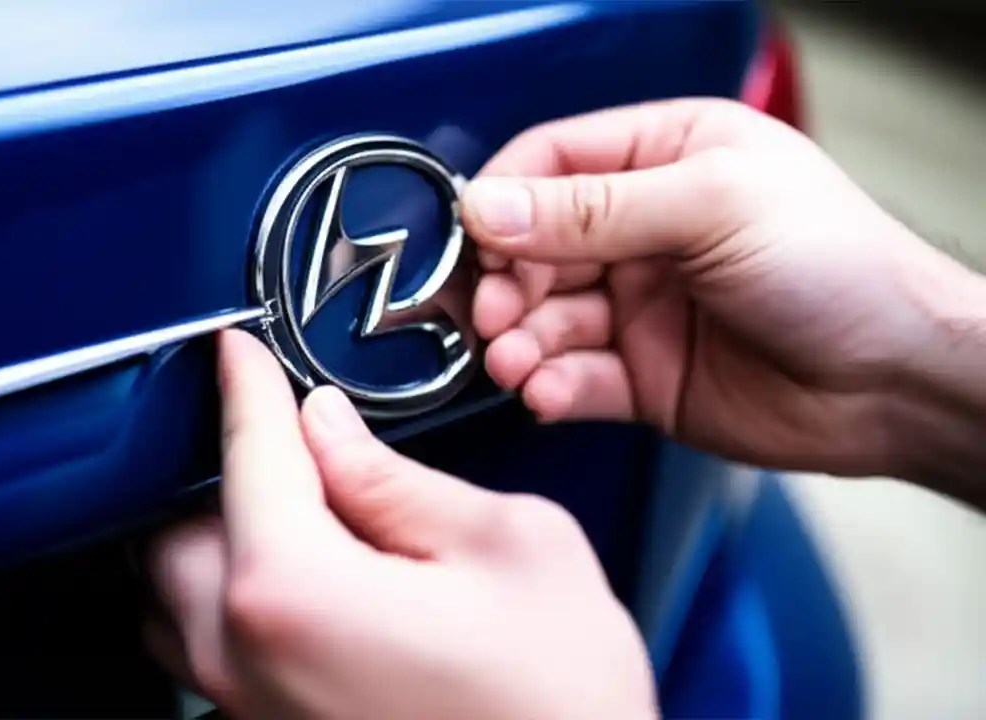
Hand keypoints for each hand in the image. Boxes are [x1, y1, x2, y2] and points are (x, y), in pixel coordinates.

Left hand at [145, 330, 655, 719]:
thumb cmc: (564, 706)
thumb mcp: (509, 547)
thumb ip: (397, 480)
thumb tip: (331, 429)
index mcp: (296, 591)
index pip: (247, 454)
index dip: (245, 387)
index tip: (238, 354)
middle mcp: (247, 659)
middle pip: (177, 530)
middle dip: (221, 469)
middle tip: (283, 435)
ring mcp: (251, 711)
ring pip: (176, 598)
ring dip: (218, 538)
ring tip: (295, 507)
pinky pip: (210, 654)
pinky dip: (233, 600)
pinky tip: (303, 580)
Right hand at [461, 98, 985, 488]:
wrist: (899, 381)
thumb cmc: (842, 267)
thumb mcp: (711, 207)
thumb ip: (593, 210)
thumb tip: (491, 207)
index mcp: (666, 158)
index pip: (550, 164)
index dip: (501, 201)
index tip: (471, 237)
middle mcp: (645, 230)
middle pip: (533, 247)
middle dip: (505, 283)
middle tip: (493, 313)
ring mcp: (640, 305)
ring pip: (544, 319)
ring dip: (519, 341)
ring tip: (515, 361)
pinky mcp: (643, 375)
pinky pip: (572, 378)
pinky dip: (549, 386)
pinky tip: (547, 391)